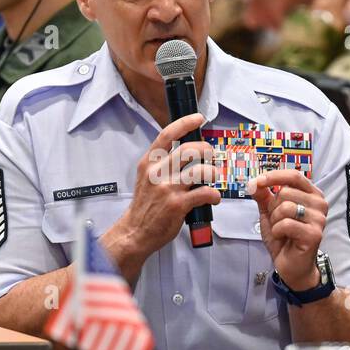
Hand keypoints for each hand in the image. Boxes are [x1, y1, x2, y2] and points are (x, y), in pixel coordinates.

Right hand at [102, 113, 220, 278]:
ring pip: (200, 170)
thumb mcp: (146, 178)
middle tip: (211, 156)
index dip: (185, 123)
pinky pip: (205, 193)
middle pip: (189, 150)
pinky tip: (213, 198)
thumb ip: (162, 164)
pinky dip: (214, 195)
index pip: (167, 135)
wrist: (135, 232)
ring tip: (213, 178)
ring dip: (213, 172)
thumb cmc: (145, 206)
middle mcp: (157, 173)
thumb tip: (187, 151)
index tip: (198, 118)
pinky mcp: (178, 205)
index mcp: (148, 163)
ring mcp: (167, 189)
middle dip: (207, 150)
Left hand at [247, 169, 326, 290]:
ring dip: (275, 221)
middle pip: (285, 192)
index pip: (294, 176)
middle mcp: (319, 203)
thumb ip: (264, 196)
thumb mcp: (269, 213)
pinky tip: (283, 237)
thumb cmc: (283, 237)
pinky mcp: (314, 234)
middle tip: (277, 222)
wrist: (291, 265)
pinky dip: (277, 231)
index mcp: (311, 194)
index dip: (274, 176)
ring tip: (281, 230)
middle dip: (273, 208)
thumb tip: (254, 183)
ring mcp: (319, 219)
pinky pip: (286, 224)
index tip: (258, 182)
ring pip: (285, 207)